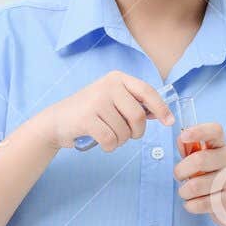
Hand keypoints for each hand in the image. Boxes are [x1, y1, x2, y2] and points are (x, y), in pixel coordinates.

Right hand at [49, 70, 172, 151]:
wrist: (56, 121)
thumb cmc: (89, 113)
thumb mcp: (111, 100)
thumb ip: (134, 104)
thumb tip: (161, 114)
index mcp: (116, 78)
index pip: (147, 91)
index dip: (161, 108)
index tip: (169, 122)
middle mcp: (107, 85)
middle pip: (138, 116)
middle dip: (136, 132)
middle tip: (126, 135)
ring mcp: (96, 101)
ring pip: (125, 131)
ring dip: (120, 141)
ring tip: (108, 135)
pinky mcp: (86, 118)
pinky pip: (111, 140)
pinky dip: (109, 147)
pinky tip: (101, 142)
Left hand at [173, 123, 225, 225]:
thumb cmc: (214, 177)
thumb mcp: (202, 160)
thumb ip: (191, 149)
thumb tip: (182, 139)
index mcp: (221, 146)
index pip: (215, 131)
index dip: (198, 131)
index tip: (183, 137)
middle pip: (199, 160)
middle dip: (180, 171)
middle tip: (180, 177)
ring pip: (195, 186)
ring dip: (184, 191)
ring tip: (187, 192)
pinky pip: (198, 204)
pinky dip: (190, 205)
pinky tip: (194, 203)